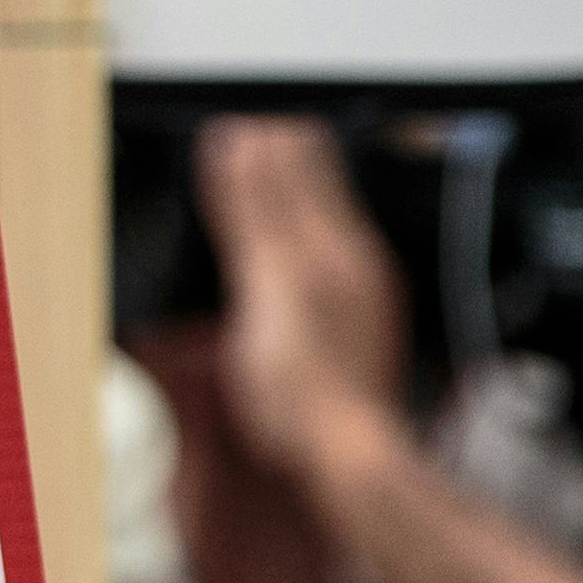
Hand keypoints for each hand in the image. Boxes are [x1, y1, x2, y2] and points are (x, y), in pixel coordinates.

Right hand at [195, 117, 412, 487]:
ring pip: (323, 217)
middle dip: (273, 160)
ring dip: (283, 195)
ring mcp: (360, 289)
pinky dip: (294, 233)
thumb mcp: (265, 286)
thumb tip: (236, 144)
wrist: (346, 451)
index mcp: (334, 243)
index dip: (258, 141)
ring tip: (246, 189)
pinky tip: (280, 252)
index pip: (299, 161)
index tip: (222, 131)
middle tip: (232, 147)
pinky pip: (327, 251)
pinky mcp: (356, 318)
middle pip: (316, 184)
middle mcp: (354, 259)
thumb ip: (250, 213)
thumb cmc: (303, 382)